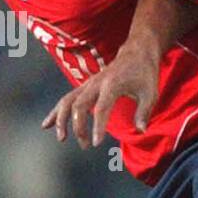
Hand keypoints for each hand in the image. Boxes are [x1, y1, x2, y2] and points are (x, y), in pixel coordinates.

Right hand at [41, 43, 159, 147]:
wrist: (137, 52)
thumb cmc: (145, 74)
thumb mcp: (150, 93)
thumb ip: (144, 113)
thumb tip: (141, 131)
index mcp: (112, 85)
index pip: (101, 108)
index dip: (98, 126)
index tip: (96, 143)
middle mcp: (96, 83)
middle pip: (79, 105)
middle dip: (79, 127)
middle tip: (85, 146)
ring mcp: (88, 84)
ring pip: (67, 100)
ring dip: (61, 120)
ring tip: (61, 138)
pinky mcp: (85, 86)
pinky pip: (66, 99)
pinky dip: (56, 112)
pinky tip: (47, 125)